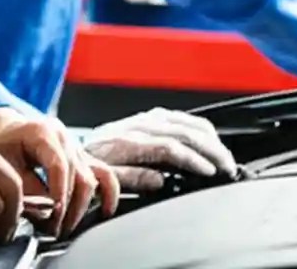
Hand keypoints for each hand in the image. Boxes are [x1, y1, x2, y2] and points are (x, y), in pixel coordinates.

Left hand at [0, 108, 119, 237]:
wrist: (3, 132)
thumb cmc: (1, 147)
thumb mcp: (4, 167)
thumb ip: (25, 190)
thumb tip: (47, 214)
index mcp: (43, 132)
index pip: (59, 165)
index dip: (58, 193)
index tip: (53, 217)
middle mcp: (64, 138)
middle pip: (77, 176)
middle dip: (67, 208)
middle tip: (53, 230)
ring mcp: (76, 147)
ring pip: (91, 179)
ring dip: (81, 207)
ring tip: (65, 227)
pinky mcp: (83, 159)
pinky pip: (104, 175)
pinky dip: (108, 194)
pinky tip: (105, 211)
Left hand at [83, 107, 236, 190]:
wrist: (68, 149)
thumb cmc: (86, 168)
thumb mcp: (104, 179)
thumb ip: (132, 178)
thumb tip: (161, 180)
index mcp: (126, 142)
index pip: (169, 147)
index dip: (193, 159)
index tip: (210, 172)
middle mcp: (136, 126)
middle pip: (182, 132)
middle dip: (210, 149)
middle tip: (228, 166)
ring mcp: (141, 120)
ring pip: (183, 122)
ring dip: (208, 137)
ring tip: (224, 155)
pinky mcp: (143, 118)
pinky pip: (176, 117)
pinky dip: (196, 126)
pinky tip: (208, 136)